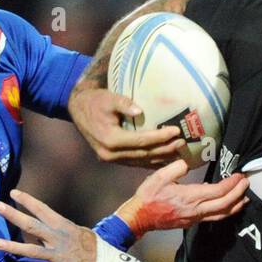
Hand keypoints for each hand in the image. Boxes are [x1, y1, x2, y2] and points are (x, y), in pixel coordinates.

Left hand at [0, 193, 97, 261]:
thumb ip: (66, 230)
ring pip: (32, 251)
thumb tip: (53, 226)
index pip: (43, 210)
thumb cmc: (98, 251)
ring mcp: (58, 257)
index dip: (28, 201)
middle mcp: (59, 240)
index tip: (13, 193)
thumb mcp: (83, 234)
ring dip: (13, 247)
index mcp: (65, 227)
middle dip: (14, 215)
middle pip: (32, 225)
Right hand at [68, 83, 184, 165]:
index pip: (140, 141)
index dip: (159, 137)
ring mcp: (112, 159)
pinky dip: (151, 162)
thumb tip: (139, 110)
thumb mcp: (107, 98)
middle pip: (143, 154)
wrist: (79, 110)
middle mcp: (111, 154)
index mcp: (110, 140)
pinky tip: (165, 160)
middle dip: (164, 150)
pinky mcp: (115, 160)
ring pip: (141, 162)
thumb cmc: (95, 101)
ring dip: (161, 159)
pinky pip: (136, 163)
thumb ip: (123, 103)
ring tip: (179, 153)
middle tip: (183, 143)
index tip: (176, 131)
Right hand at [119, 158, 247, 236]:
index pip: (218, 191)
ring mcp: (195, 218)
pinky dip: (224, 211)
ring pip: (221, 215)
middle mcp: (196, 210)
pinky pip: (213, 217)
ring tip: (244, 198)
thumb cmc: (148, 196)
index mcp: (190, 197)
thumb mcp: (159, 176)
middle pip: (224, 205)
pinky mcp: (192, 222)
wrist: (139, 218)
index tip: (239, 176)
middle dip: (238, 194)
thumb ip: (176, 168)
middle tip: (246, 183)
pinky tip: (227, 205)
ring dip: (235, 206)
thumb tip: (187, 162)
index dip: (232, 184)